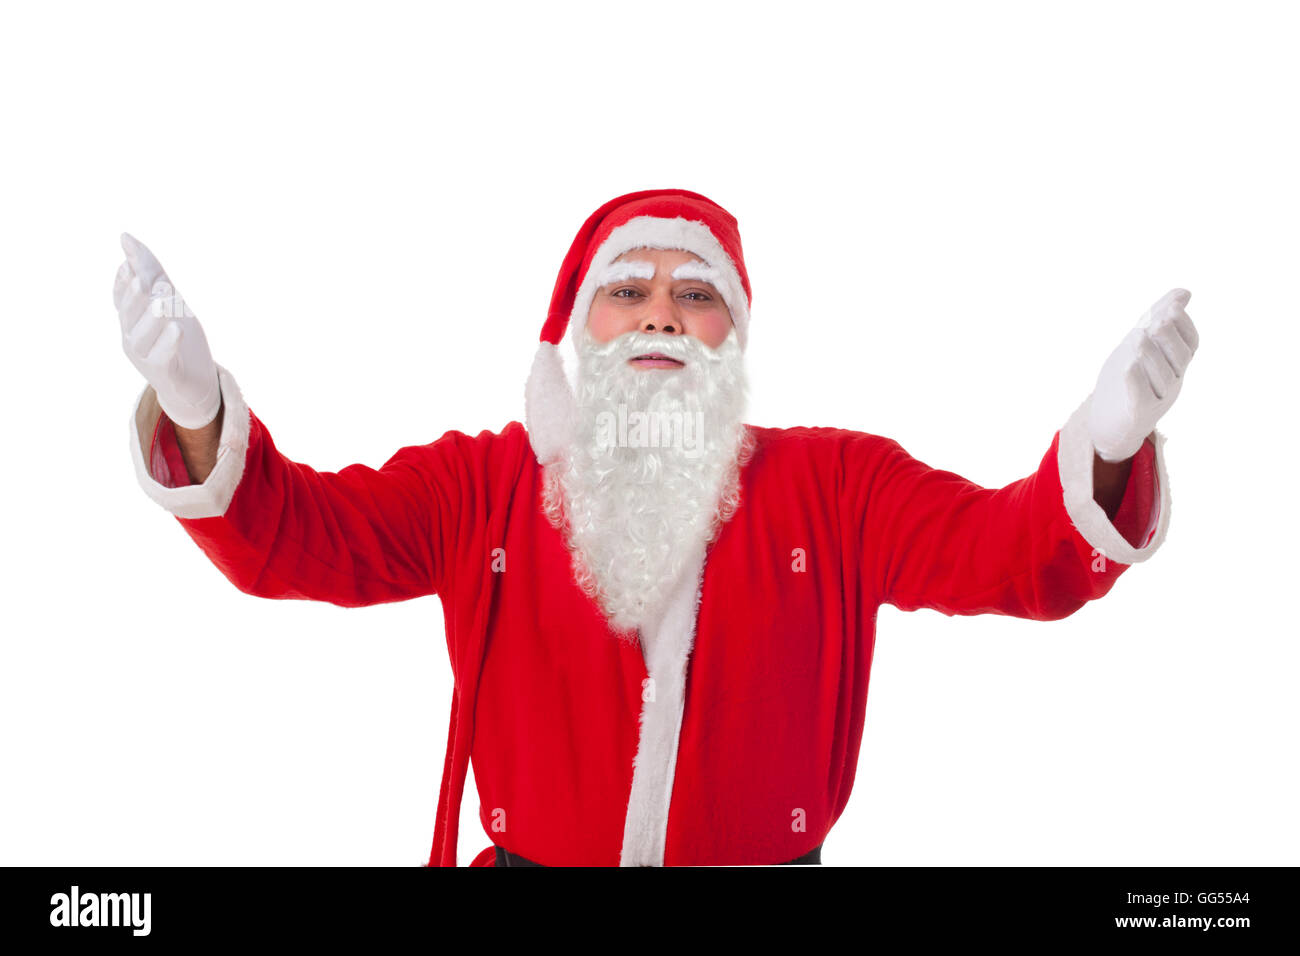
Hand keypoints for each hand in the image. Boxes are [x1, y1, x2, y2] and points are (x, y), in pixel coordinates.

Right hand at [114, 233, 220, 429]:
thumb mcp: (169, 301)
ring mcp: (144, 356)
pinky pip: (160, 357)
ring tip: (164, 301)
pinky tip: (177, 329)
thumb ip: (151, 273)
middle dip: (136, 296)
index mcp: (131, 319)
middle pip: (129, 313)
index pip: (120, 296)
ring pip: (141, 335)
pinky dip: (167, 343)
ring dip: (152, 317)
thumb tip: (126, 238)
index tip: (129, 264)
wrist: (197, 383)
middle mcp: (131, 337)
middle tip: (143, 279)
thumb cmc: (178, 340)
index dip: (123, 281)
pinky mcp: (162, 372)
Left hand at [1087, 288, 1199, 461]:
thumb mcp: (1142, 343)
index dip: (1184, 325)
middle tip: (1155, 322)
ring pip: (1162, 377)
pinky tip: (1127, 366)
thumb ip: (1159, 318)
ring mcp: (1159, 398)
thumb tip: (1184, 292)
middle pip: (1179, 358)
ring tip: (1137, 338)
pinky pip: (1141, 397)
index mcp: (1176, 363)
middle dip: (1169, 338)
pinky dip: (1136, 381)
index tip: (1170, 308)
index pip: (1191, 343)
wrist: (1109, 419)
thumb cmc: (1128, 377)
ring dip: (1150, 356)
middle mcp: (1173, 381)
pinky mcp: (1140, 413)